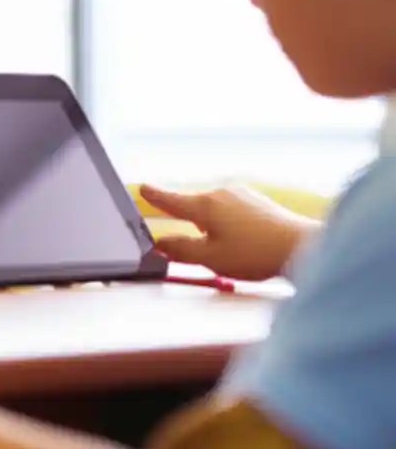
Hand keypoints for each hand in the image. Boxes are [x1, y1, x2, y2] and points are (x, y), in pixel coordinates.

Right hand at [141, 184, 319, 280]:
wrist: (305, 246)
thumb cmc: (257, 254)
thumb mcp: (210, 259)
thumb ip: (180, 250)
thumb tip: (159, 244)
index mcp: (204, 205)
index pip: (169, 199)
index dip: (153, 196)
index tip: (142, 189)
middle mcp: (221, 193)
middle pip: (192, 205)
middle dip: (188, 223)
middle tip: (191, 248)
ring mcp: (242, 194)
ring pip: (213, 209)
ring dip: (211, 226)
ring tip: (225, 252)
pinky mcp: (258, 201)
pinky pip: (232, 210)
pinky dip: (229, 224)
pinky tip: (242, 243)